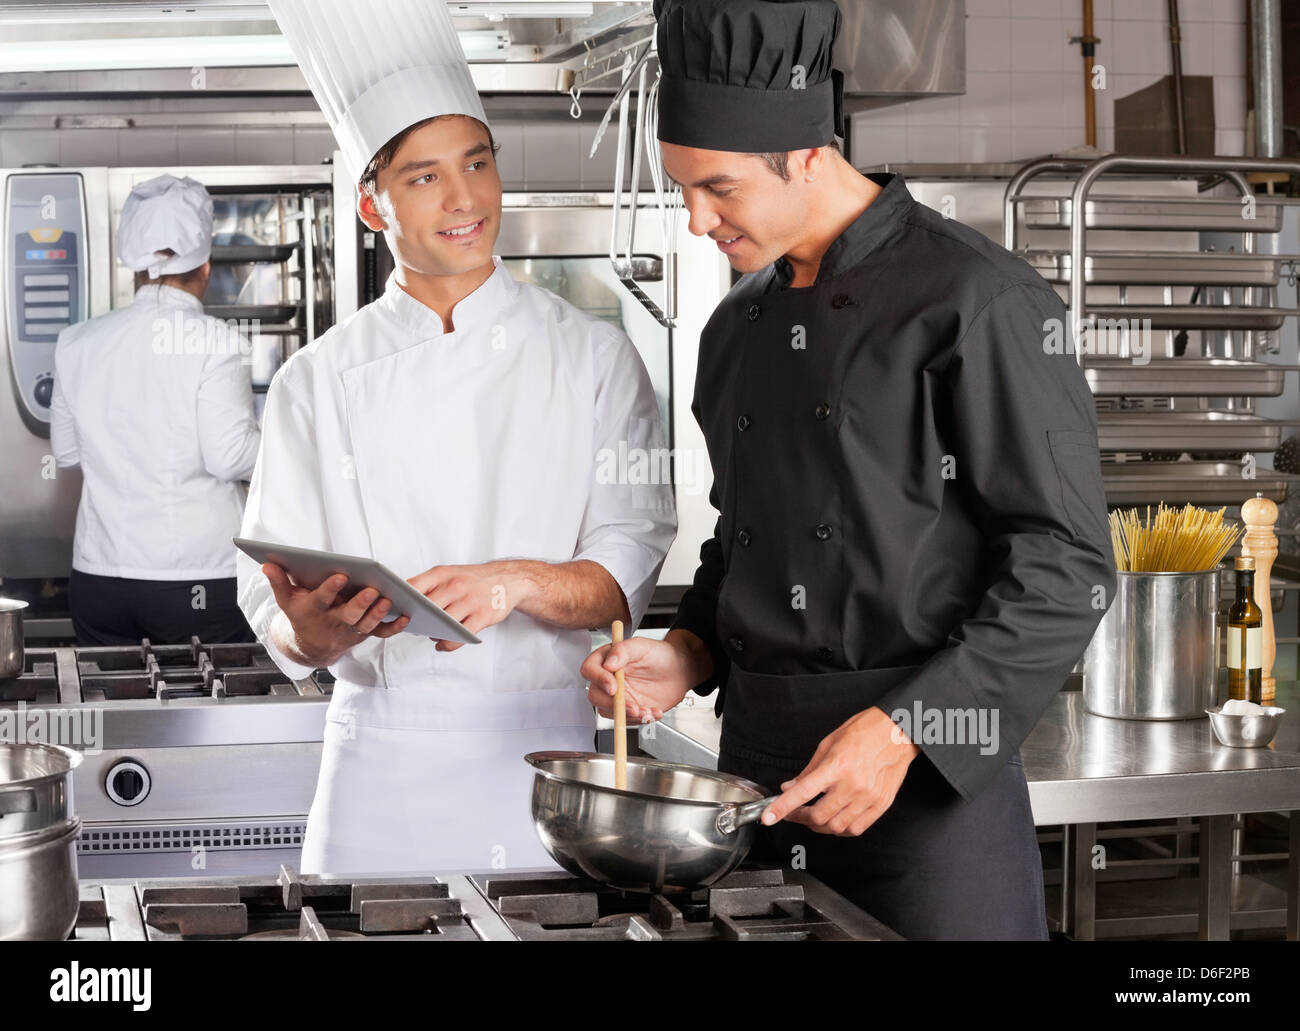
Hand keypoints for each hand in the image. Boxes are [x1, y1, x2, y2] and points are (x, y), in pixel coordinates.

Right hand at [263, 563, 409, 667]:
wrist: (311, 647)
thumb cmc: (301, 615)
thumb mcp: (286, 600)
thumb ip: (279, 582)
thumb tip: (267, 564)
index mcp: (313, 611)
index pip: (322, 599)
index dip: (330, 589)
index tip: (340, 575)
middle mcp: (333, 622)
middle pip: (348, 614)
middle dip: (360, 603)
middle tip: (372, 589)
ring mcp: (350, 630)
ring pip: (366, 624)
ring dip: (378, 613)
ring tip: (388, 599)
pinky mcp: (364, 634)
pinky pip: (381, 633)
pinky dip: (394, 627)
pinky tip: (406, 616)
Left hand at [407, 561, 533, 651]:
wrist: (508, 579)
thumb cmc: (473, 579)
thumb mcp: (449, 573)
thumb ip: (427, 585)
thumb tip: (401, 602)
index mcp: (442, 574)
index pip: (412, 586)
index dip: (400, 600)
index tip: (394, 610)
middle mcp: (455, 586)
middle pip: (425, 608)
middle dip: (416, 620)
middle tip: (413, 626)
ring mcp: (469, 601)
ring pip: (442, 623)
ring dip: (432, 633)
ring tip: (430, 634)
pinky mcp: (482, 616)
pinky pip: (459, 636)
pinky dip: (447, 644)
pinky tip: (442, 644)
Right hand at [580, 635, 694, 721]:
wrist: (679, 671)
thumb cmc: (660, 654)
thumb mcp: (642, 646)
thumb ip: (623, 650)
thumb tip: (608, 663)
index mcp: (607, 660)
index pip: (590, 670)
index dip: (599, 680)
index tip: (614, 688)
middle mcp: (609, 679)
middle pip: (596, 696)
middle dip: (614, 705)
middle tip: (633, 707)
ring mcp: (618, 696)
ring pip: (610, 712)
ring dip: (629, 716)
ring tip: (648, 711)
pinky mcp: (628, 709)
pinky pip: (627, 720)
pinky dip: (641, 720)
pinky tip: (654, 712)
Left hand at [760, 707, 918, 836]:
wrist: (898, 732)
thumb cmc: (865, 731)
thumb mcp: (829, 743)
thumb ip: (809, 770)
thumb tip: (790, 787)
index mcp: (837, 765)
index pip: (803, 792)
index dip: (782, 808)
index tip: (768, 817)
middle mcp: (852, 785)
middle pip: (818, 817)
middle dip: (799, 818)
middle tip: (794, 813)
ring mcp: (868, 797)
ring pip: (835, 827)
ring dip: (819, 826)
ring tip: (815, 816)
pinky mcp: (881, 805)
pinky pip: (856, 829)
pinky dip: (841, 829)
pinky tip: (836, 819)